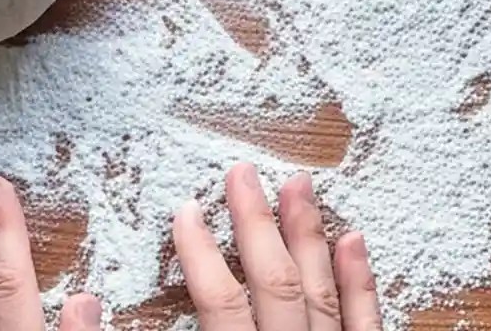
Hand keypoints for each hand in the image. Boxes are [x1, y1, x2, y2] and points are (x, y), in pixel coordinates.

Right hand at [172, 163, 381, 330]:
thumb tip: (123, 316)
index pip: (221, 302)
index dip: (200, 254)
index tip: (187, 211)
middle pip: (275, 282)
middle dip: (257, 224)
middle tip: (242, 174)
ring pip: (320, 291)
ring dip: (306, 235)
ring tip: (297, 186)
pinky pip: (366, 321)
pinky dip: (359, 281)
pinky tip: (352, 241)